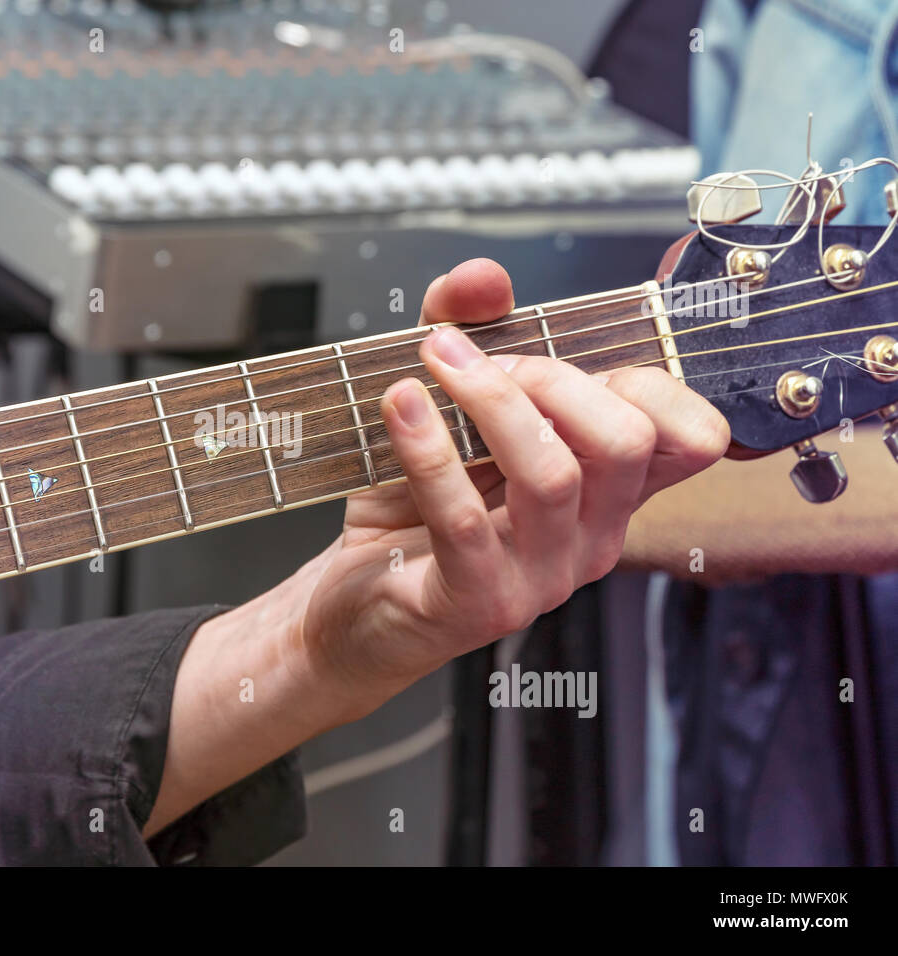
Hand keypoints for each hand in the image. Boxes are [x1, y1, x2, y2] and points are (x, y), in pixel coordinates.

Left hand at [293, 258, 730, 712]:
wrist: (358, 602)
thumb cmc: (413, 511)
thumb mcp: (445, 411)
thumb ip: (469, 335)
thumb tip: (484, 278)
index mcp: (606, 493)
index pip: (690, 436)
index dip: (648, 379)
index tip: (569, 349)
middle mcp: (590, 538)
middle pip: (626, 442)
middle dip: (551, 378)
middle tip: (478, 362)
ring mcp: (540, 578)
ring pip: (553, 475)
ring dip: (491, 400)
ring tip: (436, 364)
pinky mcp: (477, 603)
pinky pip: (465, 520)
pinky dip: (429, 450)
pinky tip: (400, 406)